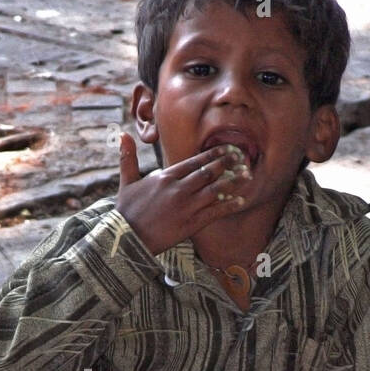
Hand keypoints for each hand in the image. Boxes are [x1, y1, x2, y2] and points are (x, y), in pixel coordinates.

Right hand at [117, 133, 250, 256]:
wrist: (126, 237)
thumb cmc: (126, 210)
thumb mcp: (126, 181)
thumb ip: (128, 157)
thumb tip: (122, 133)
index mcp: (165, 177)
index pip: (194, 161)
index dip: (213, 154)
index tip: (226, 148)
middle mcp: (178, 189)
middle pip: (208, 172)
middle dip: (226, 163)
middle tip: (241, 157)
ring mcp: (186, 206)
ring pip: (215, 190)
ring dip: (233, 182)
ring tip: (247, 175)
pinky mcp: (190, 224)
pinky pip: (214, 212)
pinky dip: (229, 205)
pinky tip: (241, 200)